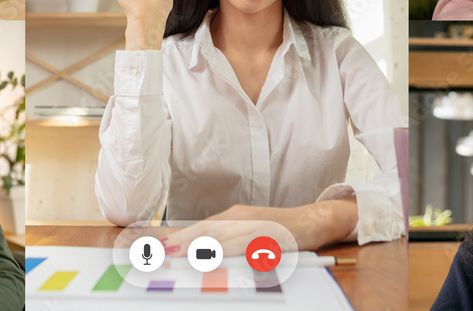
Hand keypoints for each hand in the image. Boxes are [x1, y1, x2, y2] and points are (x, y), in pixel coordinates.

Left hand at [163, 200, 357, 256]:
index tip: (161, 246)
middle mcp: (242, 217)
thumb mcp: (249, 231)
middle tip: (163, 251)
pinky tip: (219, 256)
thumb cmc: (278, 230)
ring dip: (201, 246)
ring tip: (182, 254)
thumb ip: (227, 240)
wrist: (310, 221)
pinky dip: (231, 250)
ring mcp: (256, 225)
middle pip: (208, 231)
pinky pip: (247, 243)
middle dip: (184, 242)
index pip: (202, 228)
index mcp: (234, 216)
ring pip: (224, 236)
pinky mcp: (271, 234)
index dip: (181, 237)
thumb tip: (200, 252)